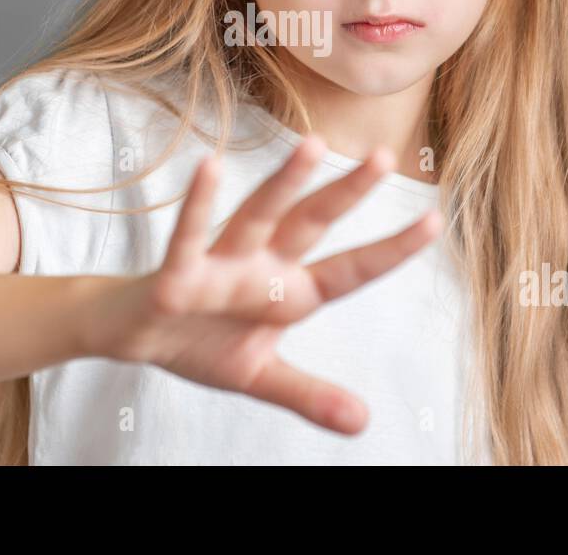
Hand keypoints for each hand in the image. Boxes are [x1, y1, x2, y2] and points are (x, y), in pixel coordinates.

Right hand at [102, 135, 441, 434]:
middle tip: (385, 157)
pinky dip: (199, 206)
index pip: (349, 269)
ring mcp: (219, 264)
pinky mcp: (176, 274)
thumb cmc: (197, 340)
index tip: (437, 221)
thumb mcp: (258, 375)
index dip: (390, 250)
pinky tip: (209, 167)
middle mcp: (260, 265)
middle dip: (346, 194)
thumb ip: (308, 393)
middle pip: (311, 223)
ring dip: (284, 183)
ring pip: (257, 216)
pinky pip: (189, 237)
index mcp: (286, 290)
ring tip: (313, 145)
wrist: (130, 336)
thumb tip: (362, 422)